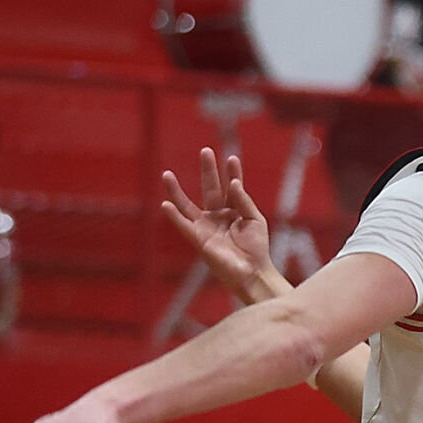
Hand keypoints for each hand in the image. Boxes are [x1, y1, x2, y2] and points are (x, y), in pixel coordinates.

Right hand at [161, 148, 274, 305]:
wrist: (252, 271)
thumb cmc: (256, 247)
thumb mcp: (254, 219)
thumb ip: (243, 201)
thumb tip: (233, 182)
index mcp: (234, 210)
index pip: (232, 186)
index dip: (232, 172)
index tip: (231, 157)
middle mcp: (218, 216)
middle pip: (210, 189)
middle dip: (208, 170)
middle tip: (205, 150)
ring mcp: (206, 226)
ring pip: (187, 205)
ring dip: (176, 191)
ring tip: (166, 174)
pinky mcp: (198, 239)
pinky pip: (183, 225)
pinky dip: (174, 215)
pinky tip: (165, 204)